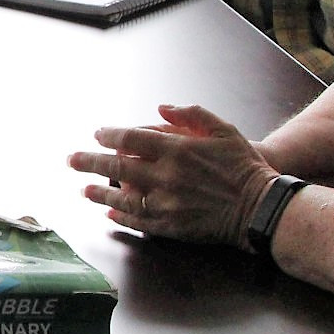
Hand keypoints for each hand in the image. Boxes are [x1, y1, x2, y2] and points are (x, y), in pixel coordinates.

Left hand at [67, 104, 276, 246]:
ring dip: (99, 192)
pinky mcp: (170, 226)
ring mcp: (165, 203)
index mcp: (176, 149)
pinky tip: (109, 211)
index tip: (97, 133)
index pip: (130, 139)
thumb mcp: (223, 129)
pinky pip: (137, 221)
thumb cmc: (244, 166)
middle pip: (116, 166)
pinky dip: (121, 216)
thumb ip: (191, 115)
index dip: (109, 135)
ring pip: (121, 197)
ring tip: (83, 189)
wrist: (261, 208)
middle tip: (72, 159)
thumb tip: (160, 107)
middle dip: (89, 161)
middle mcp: (165, 176)